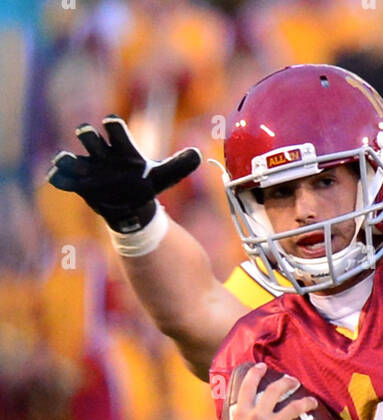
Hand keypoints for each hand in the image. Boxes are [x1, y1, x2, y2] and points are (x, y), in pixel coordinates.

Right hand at [48, 116, 200, 231]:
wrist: (130, 205)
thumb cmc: (145, 184)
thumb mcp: (163, 177)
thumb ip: (179, 165)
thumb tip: (200, 154)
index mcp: (122, 149)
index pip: (116, 131)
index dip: (113, 126)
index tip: (112, 124)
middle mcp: (103, 154)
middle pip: (91, 139)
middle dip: (89, 137)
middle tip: (88, 135)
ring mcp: (90, 168)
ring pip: (74, 158)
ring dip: (69, 159)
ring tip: (66, 161)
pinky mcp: (80, 184)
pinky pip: (64, 178)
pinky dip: (58, 178)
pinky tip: (54, 177)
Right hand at [208, 364, 327, 419]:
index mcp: (241, 415)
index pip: (247, 387)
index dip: (255, 374)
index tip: (262, 366)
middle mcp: (258, 416)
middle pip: (275, 391)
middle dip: (287, 383)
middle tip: (294, 381)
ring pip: (294, 408)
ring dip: (306, 402)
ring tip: (313, 402)